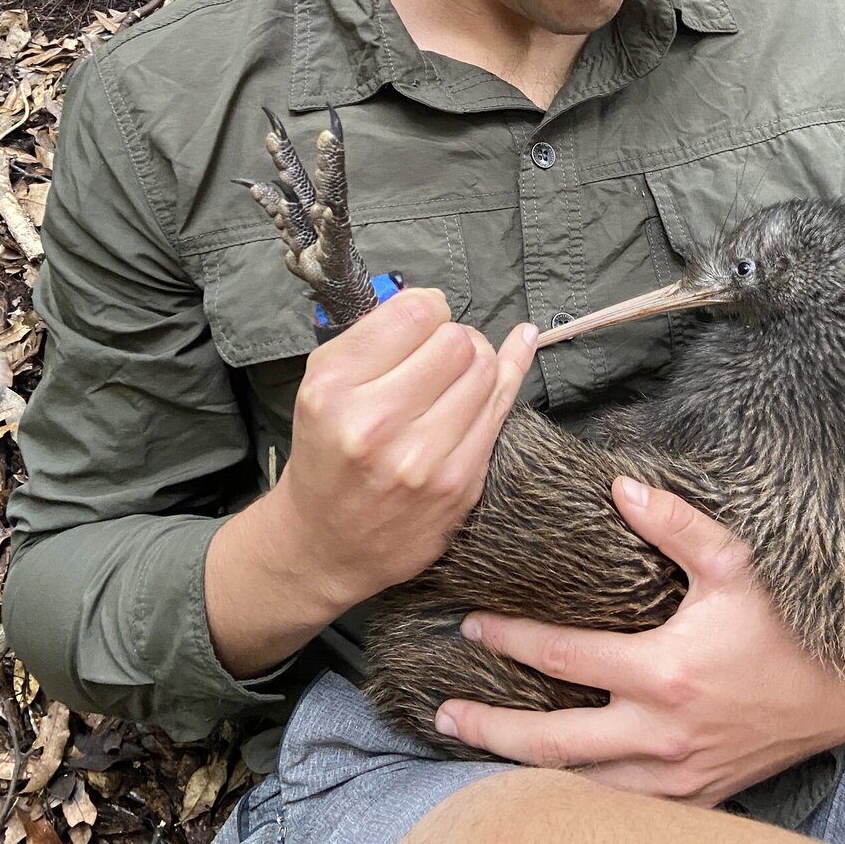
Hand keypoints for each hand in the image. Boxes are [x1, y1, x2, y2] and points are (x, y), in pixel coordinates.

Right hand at [269, 288, 537, 614]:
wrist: (327, 543)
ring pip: (485, 369)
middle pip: (456, 341)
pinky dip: (512, 368)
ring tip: (455, 372)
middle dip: (452, 336)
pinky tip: (523, 340)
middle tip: (437, 354)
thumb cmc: (327, 452)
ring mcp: (422, 458)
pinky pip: (502, 407)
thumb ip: (372, 336)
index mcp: (334, 388)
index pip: (415, 313)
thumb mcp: (321, 383)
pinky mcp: (459, 483)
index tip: (422, 321)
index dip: (427, 308)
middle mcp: (375, 423)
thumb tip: (435, 302)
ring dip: (477, 359)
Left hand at [436, 478, 844, 807]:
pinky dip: (572, 791)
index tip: (472, 624)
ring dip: (521, 768)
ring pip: (578, 785)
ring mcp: (674, 776)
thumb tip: (620, 488)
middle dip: (491, 726)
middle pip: (552, 742)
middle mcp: (660, 735)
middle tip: (444, 710)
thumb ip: (676, 523)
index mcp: (663, 673)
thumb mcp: (735, 562)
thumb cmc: (785, 620)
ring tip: (472, 748)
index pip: (564, 658)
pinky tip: (542, 778)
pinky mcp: (691, 797)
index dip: (512, 639)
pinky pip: (616, 803)